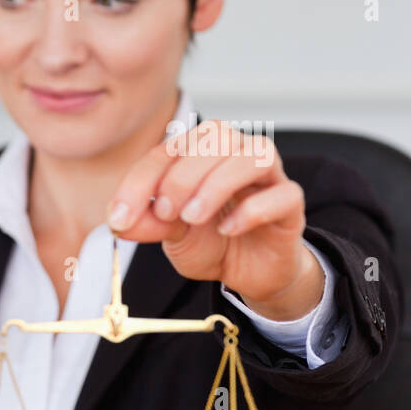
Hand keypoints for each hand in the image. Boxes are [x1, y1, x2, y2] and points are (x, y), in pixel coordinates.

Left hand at [106, 119, 321, 320]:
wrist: (248, 274)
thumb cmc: (210, 242)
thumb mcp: (169, 235)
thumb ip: (147, 223)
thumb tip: (119, 221)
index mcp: (202, 154)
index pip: (169, 150)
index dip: (139, 181)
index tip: (119, 217)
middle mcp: (237, 154)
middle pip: (216, 136)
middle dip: (181, 176)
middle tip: (165, 214)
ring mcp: (269, 177)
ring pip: (255, 154)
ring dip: (217, 184)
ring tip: (193, 218)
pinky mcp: (291, 205)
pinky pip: (284, 194)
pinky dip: (253, 209)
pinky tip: (229, 230)